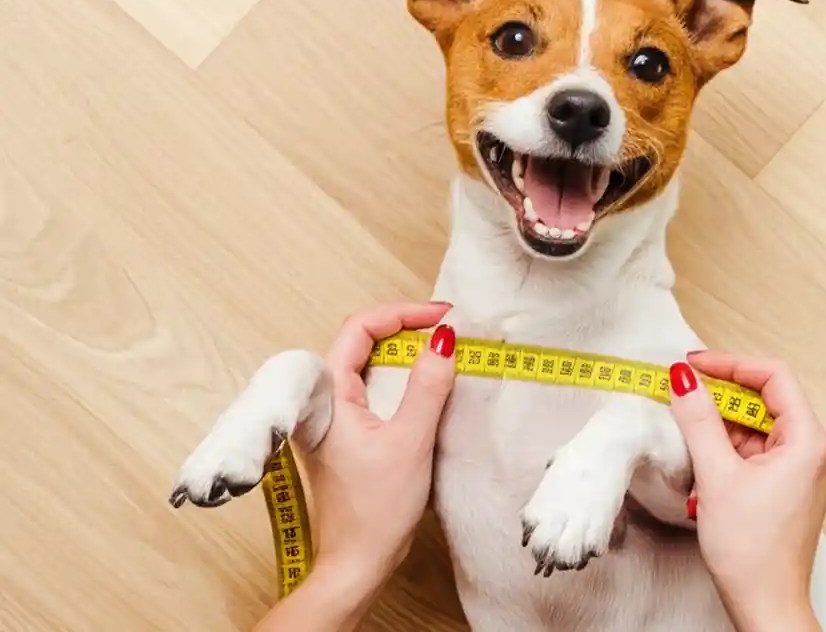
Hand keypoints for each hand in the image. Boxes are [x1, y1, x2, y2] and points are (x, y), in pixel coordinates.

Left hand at [255, 302, 456, 631]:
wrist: (357, 562)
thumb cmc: (374, 511)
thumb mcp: (410, 441)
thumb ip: (428, 387)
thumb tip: (444, 340)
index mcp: (328, 396)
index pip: (360, 328)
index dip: (402, 314)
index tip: (441, 316)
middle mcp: (326, 401)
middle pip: (364, 342)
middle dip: (407, 328)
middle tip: (448, 329)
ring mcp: (336, 418)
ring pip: (371, 366)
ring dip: (407, 354)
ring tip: (444, 350)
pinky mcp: (351, 435)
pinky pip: (377, 390)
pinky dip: (404, 380)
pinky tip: (429, 385)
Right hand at [667, 353, 825, 631]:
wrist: (766, 606)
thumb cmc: (751, 551)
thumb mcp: (717, 475)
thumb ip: (698, 420)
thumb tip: (683, 378)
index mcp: (810, 440)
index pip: (773, 377)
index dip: (731, 364)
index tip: (693, 365)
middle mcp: (815, 449)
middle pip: (765, 399)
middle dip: (721, 397)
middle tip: (681, 394)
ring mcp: (803, 468)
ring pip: (757, 426)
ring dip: (720, 426)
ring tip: (686, 438)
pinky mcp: (789, 485)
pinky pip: (757, 450)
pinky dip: (728, 450)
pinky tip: (702, 464)